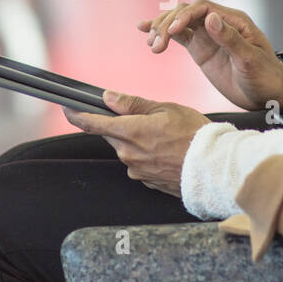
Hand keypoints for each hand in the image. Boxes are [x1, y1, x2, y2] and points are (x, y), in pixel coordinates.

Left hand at [61, 91, 210, 195]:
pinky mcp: (148, 183)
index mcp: (130, 132)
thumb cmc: (195, 135)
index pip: (92, 123)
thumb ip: (133, 104)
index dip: (76, 115)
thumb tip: (109, 98)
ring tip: (166, 137)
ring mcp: (137, 171)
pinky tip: (168, 152)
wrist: (215, 168)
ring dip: (138, 142)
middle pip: (112, 136)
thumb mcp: (165, 109)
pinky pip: (141, 165)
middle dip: (121, 126)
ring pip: (127, 151)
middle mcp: (128, 154)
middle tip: (147, 120)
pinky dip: (149, 157)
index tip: (67, 108)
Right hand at [136, 0, 282, 114]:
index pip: (202, 8)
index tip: (172, 31)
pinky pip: (178, 36)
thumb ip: (230, 38)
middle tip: (158, 43)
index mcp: (233, 20)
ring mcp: (207, 35)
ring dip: (162, 29)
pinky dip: (162, 33)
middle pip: (186, 12)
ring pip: (178, 22)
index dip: (185, 15)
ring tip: (152, 45)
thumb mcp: (250, 59)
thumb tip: (210, 17)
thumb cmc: (265, 75)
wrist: (268, 93)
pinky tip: (144, 31)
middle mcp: (218, 23)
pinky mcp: (200, 48)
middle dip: (168, 24)